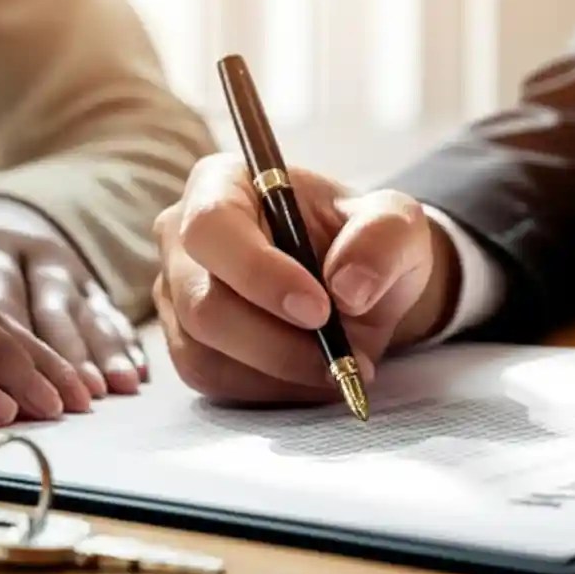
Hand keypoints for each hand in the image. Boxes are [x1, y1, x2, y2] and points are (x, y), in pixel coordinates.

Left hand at [0, 197, 146, 404]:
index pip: (0, 305)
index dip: (13, 351)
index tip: (23, 390)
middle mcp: (30, 256)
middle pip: (51, 309)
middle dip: (68, 355)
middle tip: (81, 395)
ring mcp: (65, 268)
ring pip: (85, 311)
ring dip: (103, 351)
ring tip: (118, 387)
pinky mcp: (89, 281)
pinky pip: (110, 312)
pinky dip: (124, 342)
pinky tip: (137, 372)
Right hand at [152, 153, 460, 402]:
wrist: (358, 287)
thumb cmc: (365, 241)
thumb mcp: (397, 224)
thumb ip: (383, 239)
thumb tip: (348, 288)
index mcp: (223, 184)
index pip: (213, 227)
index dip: (259, 273)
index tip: (320, 309)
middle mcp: (183, 238)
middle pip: (204, 303)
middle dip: (278, 342)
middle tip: (344, 355)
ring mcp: (177, 295)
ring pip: (205, 353)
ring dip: (280, 372)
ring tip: (340, 365)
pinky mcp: (187, 345)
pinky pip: (214, 381)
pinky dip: (271, 390)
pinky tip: (312, 377)